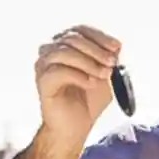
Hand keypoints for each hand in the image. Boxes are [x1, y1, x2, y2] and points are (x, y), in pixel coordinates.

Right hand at [35, 25, 121, 140]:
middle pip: (72, 38)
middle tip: (112, 62)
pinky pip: (58, 71)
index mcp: (66, 46)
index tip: (117, 47)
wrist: (75, 128)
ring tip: (104, 75)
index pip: (80, 31)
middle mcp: (51, 52)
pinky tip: (90, 84)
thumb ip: (109, 60)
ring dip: (88, 62)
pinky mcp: (42, 81)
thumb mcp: (106, 76)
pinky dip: (78, 75)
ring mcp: (44, 65)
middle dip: (96, 50)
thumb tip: (116, 46)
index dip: (99, 37)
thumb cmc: (88, 101)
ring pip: (64, 52)